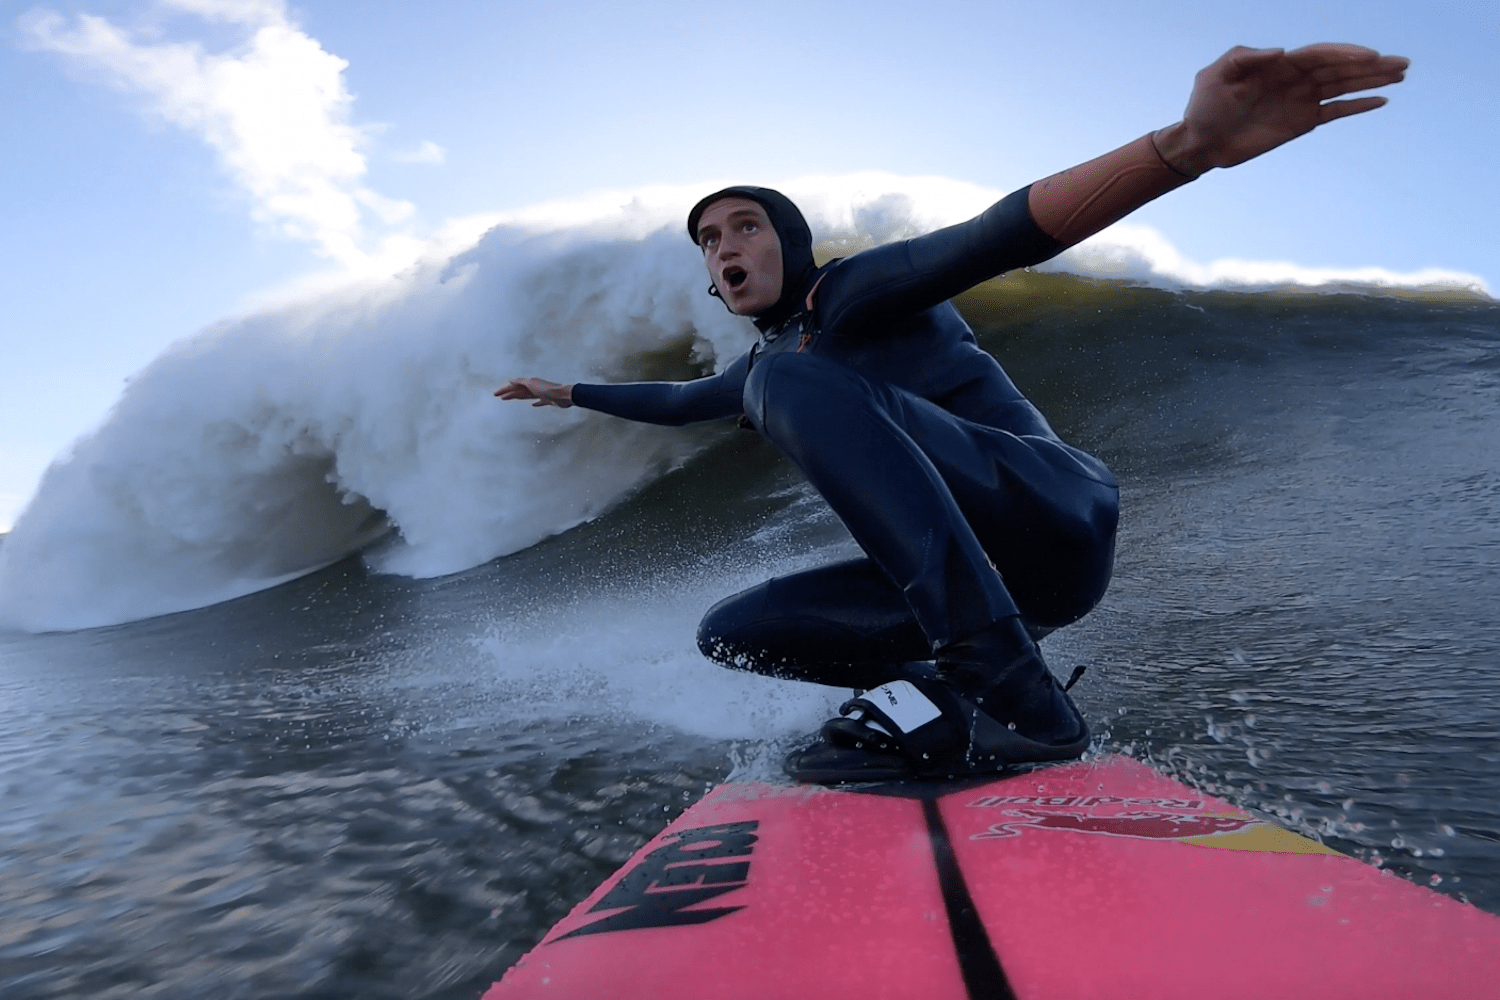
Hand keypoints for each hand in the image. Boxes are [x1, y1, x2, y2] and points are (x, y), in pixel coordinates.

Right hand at [495, 377, 573, 407]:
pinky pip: (539, 401)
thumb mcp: (531, 383)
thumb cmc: (547, 389)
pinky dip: (535, 403)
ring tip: (509, 399)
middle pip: (518, 391)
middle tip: (498, 396)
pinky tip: (532, 405)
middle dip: (508, 393)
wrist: (562, 396)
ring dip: (517, 397)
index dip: (505, 390)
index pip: (514, 387)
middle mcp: (534, 388)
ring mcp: (540, 394)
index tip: (495, 394)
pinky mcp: (547, 400)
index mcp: (529, 383)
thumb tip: (510, 380)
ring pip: (526, 395)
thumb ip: (521, 381)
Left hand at [1154, 43, 1408, 176]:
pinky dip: (1357, 106)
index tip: (1371, 57)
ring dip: (1371, 81)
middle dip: (1371, 66)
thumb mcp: (1216, 75)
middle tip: (1404, 63)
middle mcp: (1295, 79)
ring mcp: (1300, 101)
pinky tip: (1380, 101)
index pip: (1321, 55)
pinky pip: (1335, 112)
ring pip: (1343, 87)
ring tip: (1401, 75)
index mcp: (1279, 64)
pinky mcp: (1301, 123)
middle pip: (1340, 69)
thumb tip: (1281, 52)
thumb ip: (1245, 58)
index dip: (1346, 54)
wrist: (1199, 142)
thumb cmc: (1204, 105)